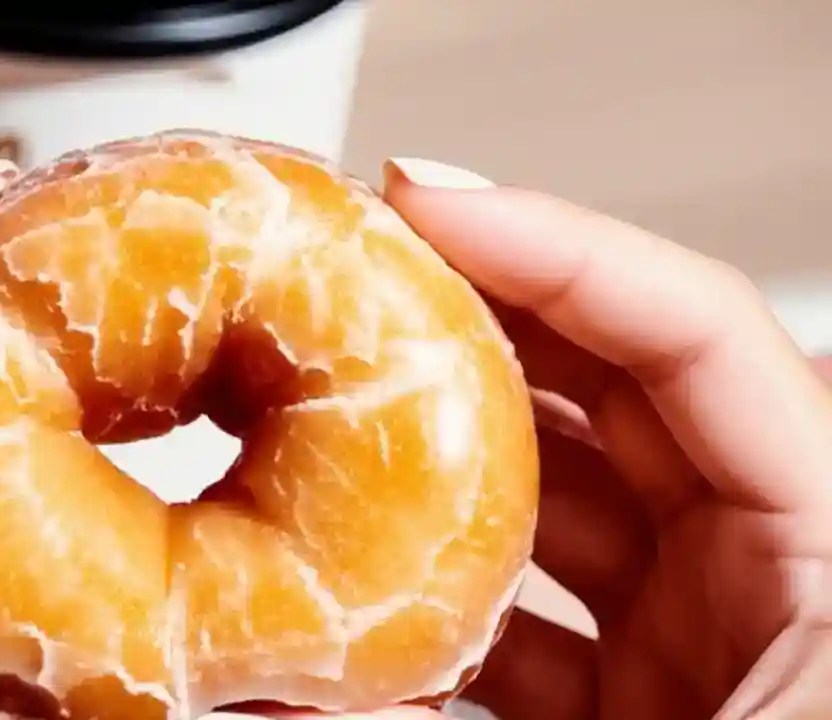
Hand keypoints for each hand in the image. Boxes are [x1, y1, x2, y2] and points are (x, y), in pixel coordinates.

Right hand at [280, 159, 831, 719]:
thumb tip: (295, 699)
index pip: (700, 334)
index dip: (559, 248)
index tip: (426, 208)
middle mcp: (772, 565)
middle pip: (615, 381)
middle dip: (480, 317)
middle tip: (361, 276)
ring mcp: (705, 622)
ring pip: (562, 483)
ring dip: (447, 450)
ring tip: (344, 412)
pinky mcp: (650, 684)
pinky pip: (538, 594)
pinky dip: (451, 583)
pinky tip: (375, 588)